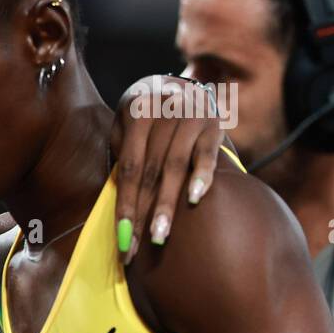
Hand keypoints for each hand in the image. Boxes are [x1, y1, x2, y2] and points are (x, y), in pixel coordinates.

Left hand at [112, 73, 225, 263]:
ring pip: (175, 166)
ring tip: (159, 234)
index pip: (128, 167)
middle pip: (149, 170)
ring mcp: (192, 113)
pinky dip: (202, 175)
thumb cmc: (148, 119)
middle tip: (136, 247)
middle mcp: (164, 107)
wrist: (183, 85)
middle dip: (142, 212)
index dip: (124, 204)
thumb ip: (124, 158)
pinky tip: (194, 199)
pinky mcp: (215, 122)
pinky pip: (208, 153)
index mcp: (137, 109)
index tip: (121, 238)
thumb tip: (118, 208)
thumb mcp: (128, 128)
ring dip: (167, 203)